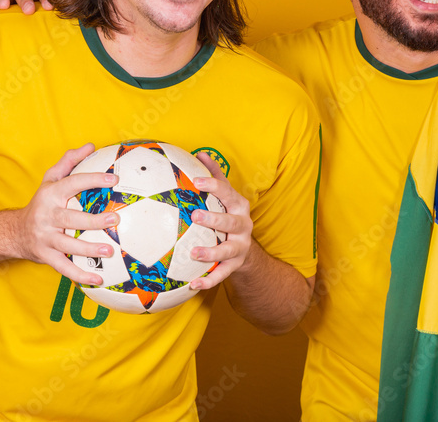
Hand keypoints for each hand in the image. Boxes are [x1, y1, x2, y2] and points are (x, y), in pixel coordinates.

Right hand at [12, 143, 119, 285]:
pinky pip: (64, 268)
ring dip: (89, 249)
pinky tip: (99, 279)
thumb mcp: (50, 179)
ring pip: (68, 245)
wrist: (14, 233)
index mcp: (51, 194)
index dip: (92, 180)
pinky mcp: (45, 257)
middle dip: (93, 220)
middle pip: (70, 218)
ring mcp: (45, 238)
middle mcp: (47, 216)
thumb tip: (90, 145)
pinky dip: (81, 275)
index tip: (113, 180)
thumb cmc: (41, 203)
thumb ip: (69, 162)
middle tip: (115, 219)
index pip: (73, 183)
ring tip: (110, 250)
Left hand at [187, 152, 253, 289]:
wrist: (245, 249)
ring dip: (212, 252)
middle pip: (231, 222)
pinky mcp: (235, 265)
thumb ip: (214, 175)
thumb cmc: (228, 214)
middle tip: (195, 215)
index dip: (212, 186)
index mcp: (238, 205)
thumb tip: (200, 152)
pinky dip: (208, 281)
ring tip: (194, 253)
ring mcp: (240, 246)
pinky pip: (222, 274)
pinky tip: (192, 284)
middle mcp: (243, 225)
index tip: (195, 182)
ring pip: (228, 250)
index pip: (227, 192)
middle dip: (215, 219)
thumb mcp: (225, 195)